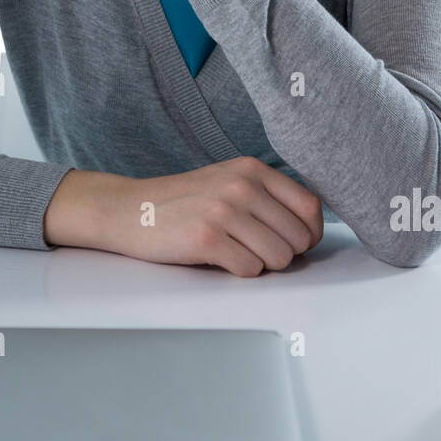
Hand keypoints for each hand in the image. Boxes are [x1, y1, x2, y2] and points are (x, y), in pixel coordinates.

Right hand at [102, 156, 323, 276]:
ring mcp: (224, 210)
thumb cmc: (183, 202)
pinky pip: (251, 270)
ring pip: (279, 258)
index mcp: (252, 169)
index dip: (309, 233)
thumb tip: (310, 231)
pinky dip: (239, 272)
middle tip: (253, 248)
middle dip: (282, 253)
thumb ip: (267, 197)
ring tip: (234, 251)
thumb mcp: (229, 181)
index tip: (294, 243)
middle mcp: (242, 185)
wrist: (130, 209)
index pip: (310, 207)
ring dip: (261, 264)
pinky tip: (218, 258)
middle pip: (298, 239)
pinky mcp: (207, 238)